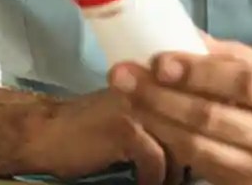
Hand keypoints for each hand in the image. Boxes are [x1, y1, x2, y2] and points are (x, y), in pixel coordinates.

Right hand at [26, 88, 188, 184]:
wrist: (45, 132)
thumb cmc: (91, 128)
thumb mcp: (133, 111)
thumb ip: (163, 113)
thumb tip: (198, 137)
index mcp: (156, 78)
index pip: (197, 98)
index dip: (204, 129)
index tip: (206, 149)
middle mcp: (151, 86)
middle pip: (193, 124)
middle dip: (195, 154)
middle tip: (189, 173)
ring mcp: (139, 106)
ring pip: (179, 145)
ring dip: (175, 172)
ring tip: (167, 182)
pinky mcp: (127, 129)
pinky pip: (156, 161)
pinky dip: (151, 179)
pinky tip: (143, 184)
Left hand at [109, 38, 251, 184]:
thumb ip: (233, 57)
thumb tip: (182, 34)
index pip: (242, 85)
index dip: (197, 73)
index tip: (159, 60)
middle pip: (211, 118)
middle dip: (159, 95)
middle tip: (123, 74)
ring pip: (199, 148)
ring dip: (156, 121)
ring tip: (127, 97)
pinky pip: (201, 167)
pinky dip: (171, 142)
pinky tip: (149, 122)